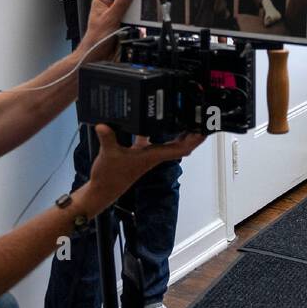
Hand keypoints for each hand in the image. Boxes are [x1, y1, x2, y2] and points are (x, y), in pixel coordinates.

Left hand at [78, 0, 134, 61]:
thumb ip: (120, 4)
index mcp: (102, 1)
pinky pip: (133, 21)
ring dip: (134, 16)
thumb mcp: (109, 19)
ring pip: (131, 11)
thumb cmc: (95, 39)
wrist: (96, 56)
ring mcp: (116, 16)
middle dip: (132, 5)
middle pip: (126, 0)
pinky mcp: (122, 25)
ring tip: (130, 22)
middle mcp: (108, 7)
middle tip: (136, 8)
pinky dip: (135, 24)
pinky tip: (134, 27)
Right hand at [84, 125, 207, 210]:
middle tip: (201, 120)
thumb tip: (103, 124)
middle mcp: (153, 156)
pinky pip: (151, 139)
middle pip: (180, 145)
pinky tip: (151, 119)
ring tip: (185, 117)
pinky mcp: (137, 153)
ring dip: (177, 132)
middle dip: (192, 134)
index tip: (204, 130)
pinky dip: (154, 130)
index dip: (194, 141)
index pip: (180, 149)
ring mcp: (147, 154)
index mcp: (153, 156)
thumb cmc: (109, 177)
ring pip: (168, 142)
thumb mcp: (108, 154)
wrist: (102, 190)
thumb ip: (107, 138)